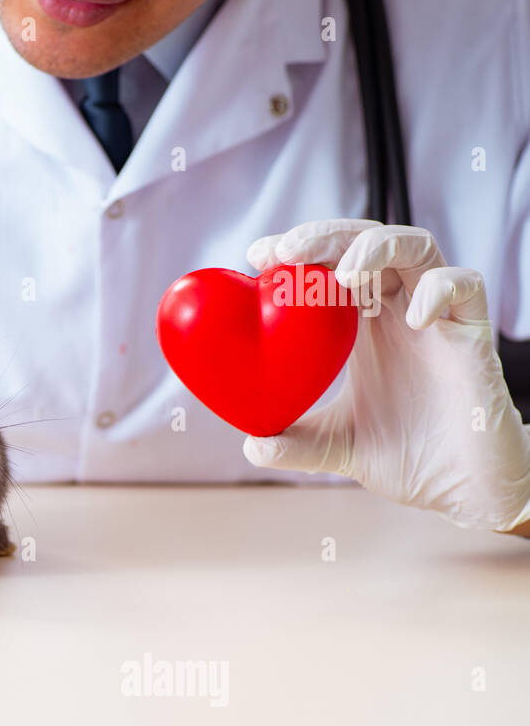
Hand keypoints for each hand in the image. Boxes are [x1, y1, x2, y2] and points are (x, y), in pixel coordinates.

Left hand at [243, 219, 529, 533]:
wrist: (460, 490)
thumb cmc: (403, 455)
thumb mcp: (333, 447)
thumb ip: (292, 444)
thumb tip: (251, 444)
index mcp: (359, 325)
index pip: (329, 263)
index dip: (298, 251)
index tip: (258, 257)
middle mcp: (396, 311)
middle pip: (365, 242)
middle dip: (326, 235)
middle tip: (287, 250)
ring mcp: (437, 317)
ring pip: (417, 247)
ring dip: (377, 247)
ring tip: (346, 273)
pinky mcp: (474, 335)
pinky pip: (466, 286)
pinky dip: (440, 288)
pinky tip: (415, 318)